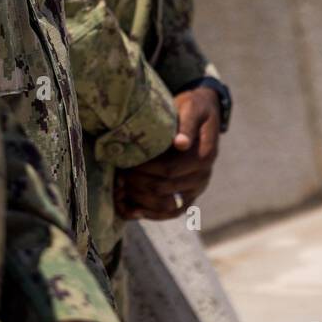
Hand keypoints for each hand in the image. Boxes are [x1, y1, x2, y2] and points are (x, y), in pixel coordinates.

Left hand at [114, 87, 220, 219]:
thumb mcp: (192, 108)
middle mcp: (202, 176)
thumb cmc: (193, 108)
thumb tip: (181, 143)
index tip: (125, 164)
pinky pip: (171, 212)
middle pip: (165, 188)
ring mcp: (196, 188)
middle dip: (138, 184)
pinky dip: (151, 213)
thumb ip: (186, 124)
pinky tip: (132, 210)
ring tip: (120, 190)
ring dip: (141, 200)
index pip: (170, 169)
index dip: (145, 169)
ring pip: (167, 205)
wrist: (203, 115)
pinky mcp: (190, 195)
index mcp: (204, 156)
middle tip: (117, 176)